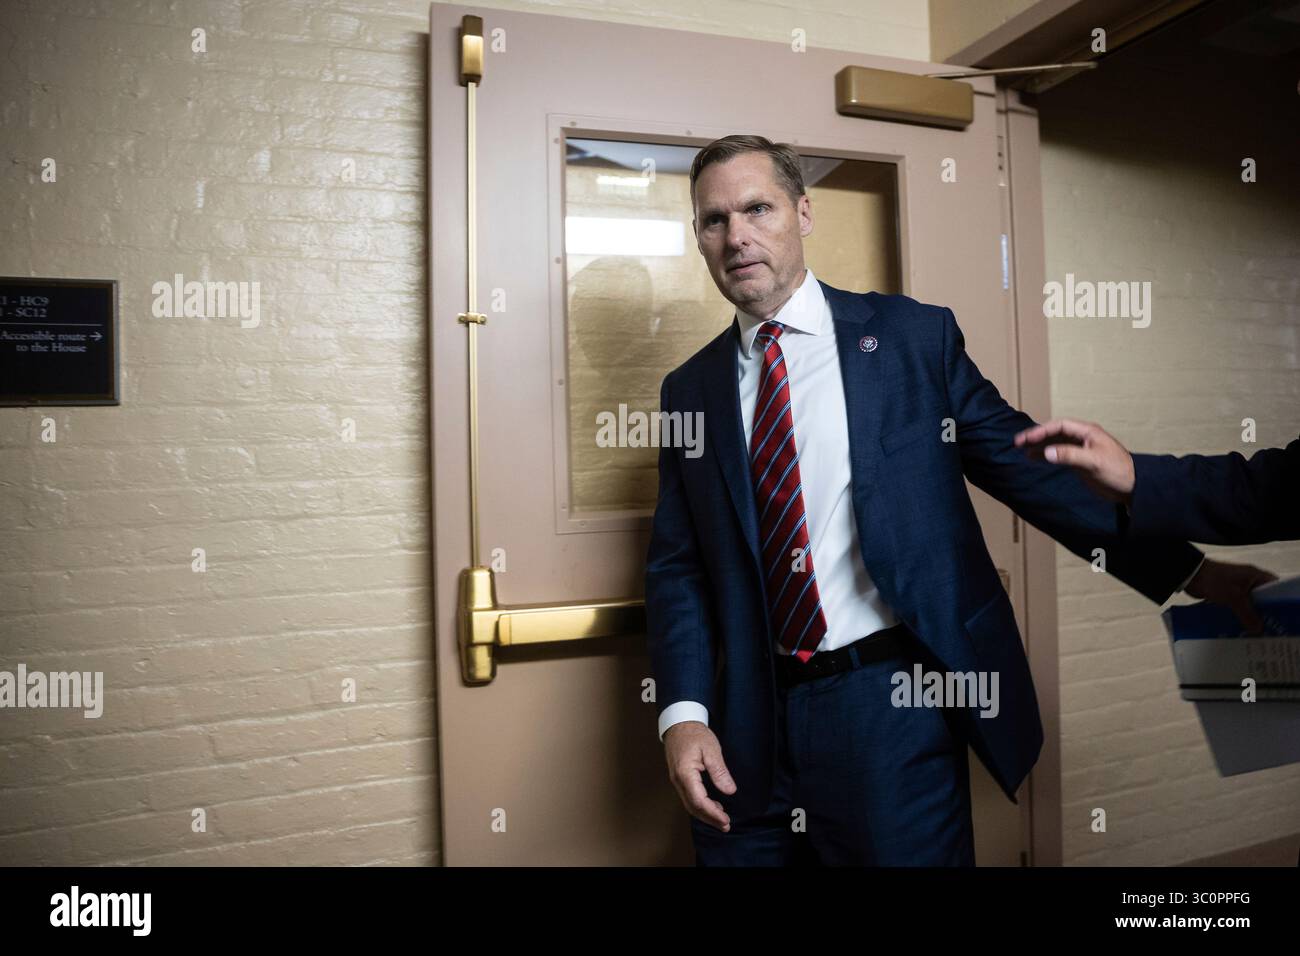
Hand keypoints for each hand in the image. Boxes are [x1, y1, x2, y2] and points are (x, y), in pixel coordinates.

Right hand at [663, 720, 734, 831]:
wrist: (678, 723)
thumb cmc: (694, 733)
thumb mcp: (711, 749)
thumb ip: (719, 771)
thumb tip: (729, 790)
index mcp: (685, 773)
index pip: (699, 800)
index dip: (713, 813)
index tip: (726, 820)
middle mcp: (678, 780)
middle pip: (693, 807)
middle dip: (710, 819)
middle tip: (726, 825)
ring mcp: (677, 780)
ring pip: (690, 804)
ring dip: (705, 814)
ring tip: (721, 820)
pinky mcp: (680, 779)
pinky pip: (689, 797)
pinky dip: (700, 806)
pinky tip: (713, 806)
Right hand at [1013, 418, 1135, 504]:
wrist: (1134, 487)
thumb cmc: (1119, 471)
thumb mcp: (1094, 462)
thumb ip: (1070, 455)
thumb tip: (1046, 452)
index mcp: (1088, 432)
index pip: (1060, 426)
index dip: (1041, 430)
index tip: (1027, 439)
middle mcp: (1082, 438)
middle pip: (1054, 433)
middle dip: (1036, 437)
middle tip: (1017, 443)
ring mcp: (1080, 450)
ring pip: (1055, 443)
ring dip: (1039, 446)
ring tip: (1022, 451)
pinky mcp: (1079, 462)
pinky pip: (1058, 455)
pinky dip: (1046, 456)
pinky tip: (1035, 459)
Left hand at [1184, 557, 1278, 632]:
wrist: (1190, 575)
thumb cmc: (1215, 581)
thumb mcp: (1234, 598)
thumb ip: (1247, 614)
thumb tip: (1259, 630)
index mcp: (1256, 576)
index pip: (1276, 588)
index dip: (1280, 602)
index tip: (1283, 617)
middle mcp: (1250, 581)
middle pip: (1264, 599)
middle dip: (1266, 613)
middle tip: (1271, 630)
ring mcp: (1238, 588)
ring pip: (1250, 604)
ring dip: (1252, 616)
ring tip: (1258, 634)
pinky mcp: (1227, 594)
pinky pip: (1238, 607)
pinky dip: (1240, 616)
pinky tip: (1242, 629)